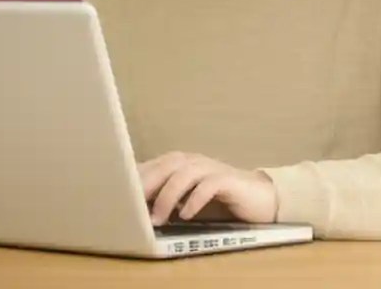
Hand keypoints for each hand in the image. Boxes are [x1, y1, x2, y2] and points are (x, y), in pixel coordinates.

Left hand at [139, 151, 277, 225]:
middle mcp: (195, 161)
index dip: (137, 178)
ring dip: (168, 197)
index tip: (121, 195)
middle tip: (133, 207)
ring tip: (158, 219)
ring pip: (184, 174)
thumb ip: (168, 196)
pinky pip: (209, 185)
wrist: (260, 198)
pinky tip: (185, 215)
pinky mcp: (228, 180)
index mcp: (182, 163)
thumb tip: (138, 207)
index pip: (154, 164)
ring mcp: (212, 168)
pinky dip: (194, 199)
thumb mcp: (188, 197)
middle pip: (166, 166)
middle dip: (147, 185)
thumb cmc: (220, 199)